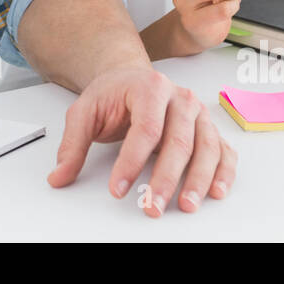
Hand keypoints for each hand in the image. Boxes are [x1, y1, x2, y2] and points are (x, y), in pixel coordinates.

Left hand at [47, 67, 236, 216]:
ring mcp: (198, 113)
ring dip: (198, 180)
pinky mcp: (208, 129)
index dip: (132, 162)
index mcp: (150, 87)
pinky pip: (223, 151)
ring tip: (185, 206)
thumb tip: (59, 177)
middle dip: (166, 178)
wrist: (129, 77)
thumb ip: (72, 144)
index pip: (145, 128)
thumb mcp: (84, 112)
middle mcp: (180, 98)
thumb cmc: (112, 94)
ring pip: (206, 147)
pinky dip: (224, 172)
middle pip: (179, 141)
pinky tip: (217, 191)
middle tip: (152, 206)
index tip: (117, 189)